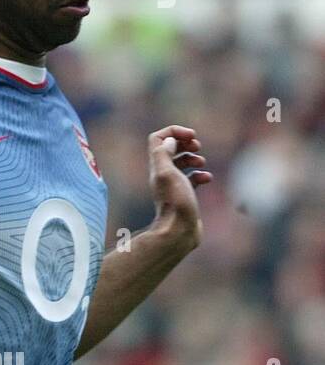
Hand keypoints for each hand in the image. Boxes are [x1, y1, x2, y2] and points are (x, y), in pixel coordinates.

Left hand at [147, 125, 211, 249]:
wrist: (179, 233)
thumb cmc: (175, 204)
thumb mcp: (167, 175)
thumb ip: (163, 155)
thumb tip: (169, 140)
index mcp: (157, 166)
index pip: (158, 138)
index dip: (174, 131)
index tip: (192, 135)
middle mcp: (162, 174)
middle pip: (169, 148)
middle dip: (184, 142)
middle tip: (197, 145)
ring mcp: (173, 185)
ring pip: (180, 163)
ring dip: (192, 157)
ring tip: (201, 162)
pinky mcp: (184, 196)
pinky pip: (191, 179)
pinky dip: (200, 175)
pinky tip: (207, 178)